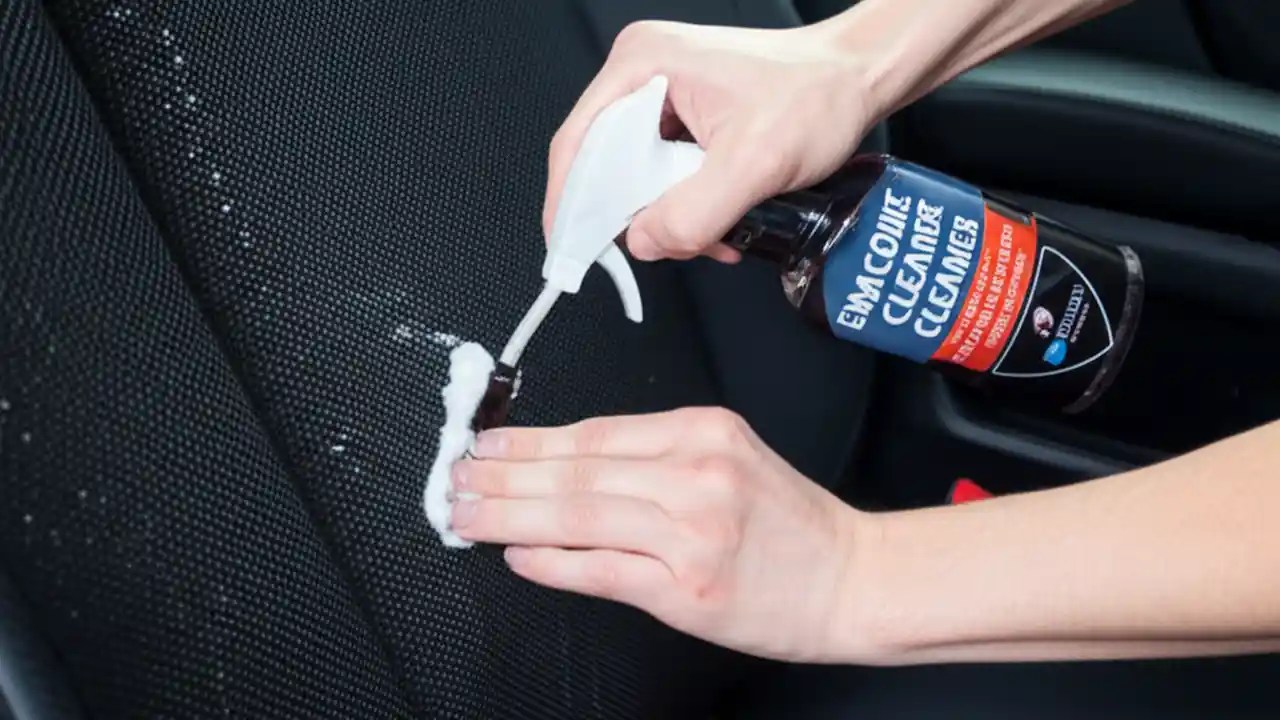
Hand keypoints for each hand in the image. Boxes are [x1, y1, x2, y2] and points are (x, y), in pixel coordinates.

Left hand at [447, 407, 865, 662]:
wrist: (854, 579)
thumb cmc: (789, 526)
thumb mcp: (728, 463)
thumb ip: (651, 459)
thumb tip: (559, 468)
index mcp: (705, 432)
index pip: (595, 432)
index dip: (529, 440)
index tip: (486, 444)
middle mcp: (698, 473)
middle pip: (577, 468)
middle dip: (504, 475)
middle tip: (456, 477)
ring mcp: (694, 530)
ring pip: (579, 513)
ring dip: (511, 515)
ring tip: (467, 515)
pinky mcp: (690, 588)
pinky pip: (604, 570)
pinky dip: (554, 562)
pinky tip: (519, 556)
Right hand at [543, 20, 881, 262]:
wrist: (860, 77)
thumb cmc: (819, 95)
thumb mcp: (756, 162)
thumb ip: (694, 209)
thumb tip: (643, 241)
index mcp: (644, 65)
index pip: (578, 144)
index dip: (572, 203)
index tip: (571, 250)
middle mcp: (644, 73)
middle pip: (605, 165)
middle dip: (639, 215)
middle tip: (675, 243)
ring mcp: (662, 94)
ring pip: (637, 176)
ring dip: (671, 217)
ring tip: (716, 231)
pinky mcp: (683, 115)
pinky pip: (663, 173)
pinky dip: (687, 206)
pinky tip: (722, 219)